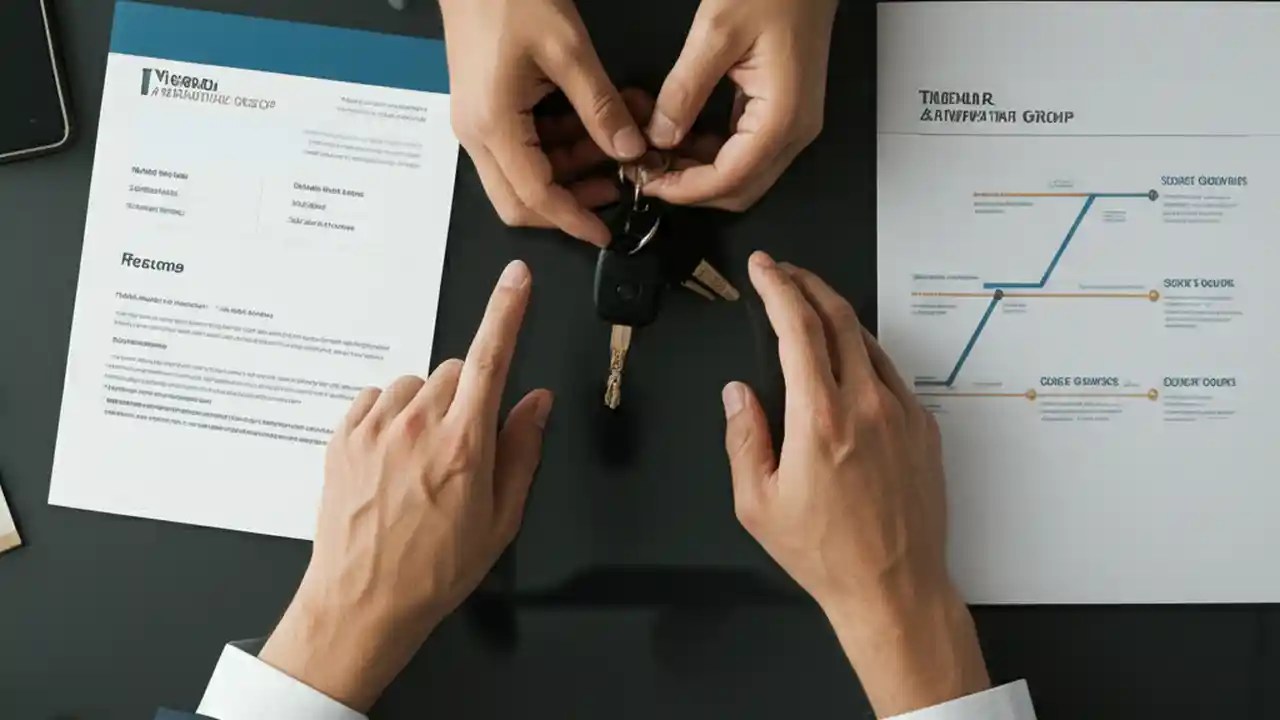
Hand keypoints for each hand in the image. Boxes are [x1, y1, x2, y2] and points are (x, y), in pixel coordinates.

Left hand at [261, 260, 550, 710]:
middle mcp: (417, 425)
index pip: (492, 358)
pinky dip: (390, 417)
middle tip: (462, 448)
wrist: (363, 602)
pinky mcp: (342, 436)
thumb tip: (536, 401)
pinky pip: (376, 399)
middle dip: (468, 396)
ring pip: (416, 384)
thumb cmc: (435, 570)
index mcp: (464, 444)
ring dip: (427, 407)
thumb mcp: (501, 519)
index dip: (507, 311)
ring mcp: (375, 428)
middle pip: (455, 370)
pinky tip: (392, 459)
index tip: (517, 278)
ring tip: (421, 461)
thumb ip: (523, 450)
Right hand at [441, 0, 647, 245]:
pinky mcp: (484, 110)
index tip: (606, 232)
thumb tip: (630, 151)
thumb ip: (600, 107)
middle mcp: (475, 135)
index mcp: (493, 126)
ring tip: (616, 149)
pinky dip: (556, 148)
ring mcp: (476, 124)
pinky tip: (592, 129)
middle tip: (615, 189)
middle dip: (568, 203)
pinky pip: (520, 149)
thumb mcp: (569, 51)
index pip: (534, 196)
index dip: (573, 220)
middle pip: (517, 200)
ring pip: (521, 176)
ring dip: (568, 171)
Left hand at [643, 0, 838, 210]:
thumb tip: (659, 137)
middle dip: (691, 188)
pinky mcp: (785, 112)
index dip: (685, 190)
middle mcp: (795, 131)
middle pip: (740, 189)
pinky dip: (711, 153)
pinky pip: (746, 151)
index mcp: (782, 117)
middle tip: (646, 170)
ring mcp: (794, 123)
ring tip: (656, 150)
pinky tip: (680, 134)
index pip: (730, 179)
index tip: (645, 181)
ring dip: (698, 172)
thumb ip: (684, 90)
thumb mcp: (716, 32)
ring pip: (743, 174)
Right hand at [722, 252, 989, 716]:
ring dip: (835, 315)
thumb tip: (738, 394)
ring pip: (867, 341)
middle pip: (839, 316)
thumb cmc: (827, 554)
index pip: (797, 327)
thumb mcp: (757, 504)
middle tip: (783, 273)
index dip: (777, 286)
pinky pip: (890, 374)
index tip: (763, 267)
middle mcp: (867, 405)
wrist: (895, 589)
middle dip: (806, 283)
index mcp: (820, 419)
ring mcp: (902, 413)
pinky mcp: (923, 428)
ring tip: (809, 311)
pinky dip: (862, 353)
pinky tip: (846, 362)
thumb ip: (743, 438)